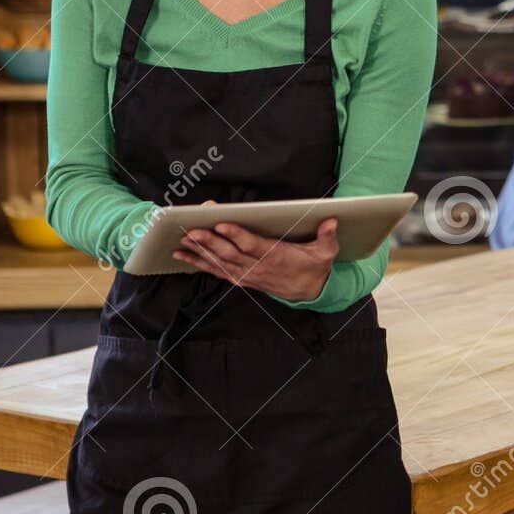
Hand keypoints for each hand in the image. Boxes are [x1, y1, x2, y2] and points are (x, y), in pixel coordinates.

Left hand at [175, 207, 339, 301]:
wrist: (310, 291)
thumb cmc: (315, 267)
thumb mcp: (326, 252)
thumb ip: (327, 237)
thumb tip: (331, 221)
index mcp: (277, 257)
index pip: (253, 245)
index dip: (237, 235)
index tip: (222, 224)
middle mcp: (258, 268)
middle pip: (230, 254)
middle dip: (209, 242)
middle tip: (191, 230)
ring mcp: (248, 275)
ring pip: (220, 263)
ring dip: (199, 253)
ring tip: (181, 242)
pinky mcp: (242, 279)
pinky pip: (217, 272)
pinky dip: (200, 264)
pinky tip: (184, 257)